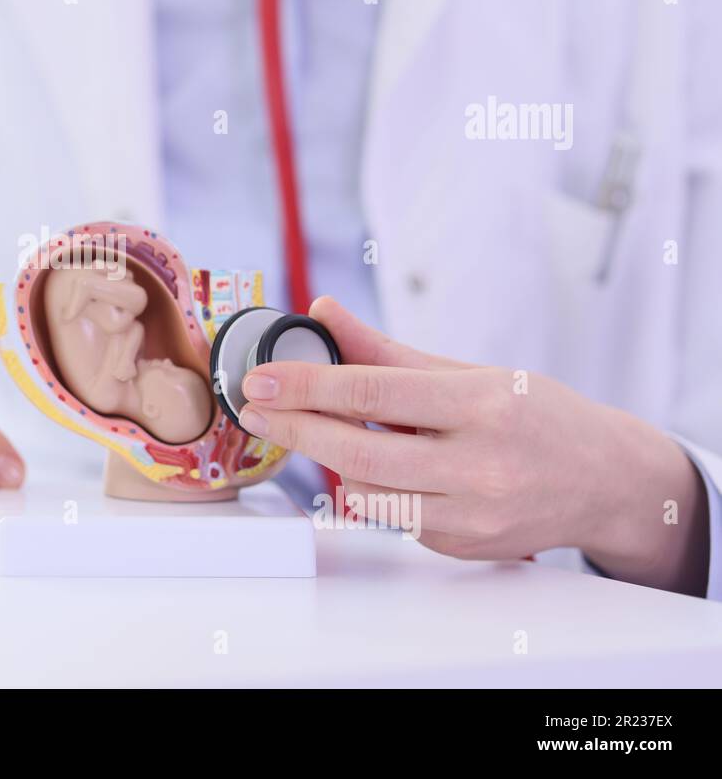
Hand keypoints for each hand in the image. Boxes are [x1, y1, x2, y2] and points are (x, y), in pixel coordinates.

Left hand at [237, 297, 708, 594]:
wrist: (604, 481)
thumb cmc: (534, 414)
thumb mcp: (468, 371)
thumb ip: (385, 350)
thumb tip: (320, 312)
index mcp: (481, 404)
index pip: (373, 392)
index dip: (306, 386)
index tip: (260, 380)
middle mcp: (479, 465)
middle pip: (357, 452)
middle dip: (295, 429)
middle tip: (254, 410)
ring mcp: (471, 515)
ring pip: (367, 491)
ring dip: (336, 460)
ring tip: (330, 430)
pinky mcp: (461, 547)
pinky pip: (392, 516)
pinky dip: (376, 488)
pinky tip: (388, 466)